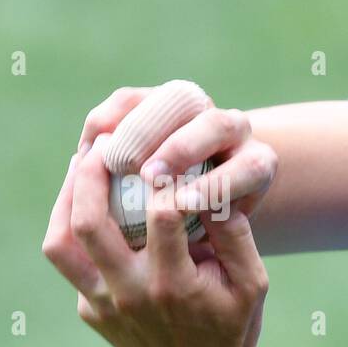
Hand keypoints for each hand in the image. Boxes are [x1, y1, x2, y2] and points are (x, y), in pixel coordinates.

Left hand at [42, 148, 269, 346]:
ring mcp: (103, 305)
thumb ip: (237, 236)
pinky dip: (73, 227)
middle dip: (93, 173)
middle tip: (104, 142)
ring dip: (67, 197)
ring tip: (83, 165)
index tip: (166, 153)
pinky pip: (70, 263)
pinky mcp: (90, 310)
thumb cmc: (234, 327)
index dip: (165, 176)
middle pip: (91, 222)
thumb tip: (215, 186)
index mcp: (176, 286)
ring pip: (63, 242)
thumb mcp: (254, 284)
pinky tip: (88, 201)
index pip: (163, 214)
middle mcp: (131, 294)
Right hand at [77, 85, 278, 224]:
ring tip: (111, 161)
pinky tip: (89, 150)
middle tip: (147, 176)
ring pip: (173, 101)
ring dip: (140, 131)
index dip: (217, 186)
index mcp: (258, 166)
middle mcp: (235, 131)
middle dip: (180, 150)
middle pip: (217, 125)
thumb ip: (223, 237)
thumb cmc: (212, 240)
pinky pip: (130, 100)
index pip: (250, 168)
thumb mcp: (225, 246)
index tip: (184, 206)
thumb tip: (197, 237)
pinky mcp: (157, 100)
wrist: (201, 202)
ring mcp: (197, 109)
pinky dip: (108, 121)